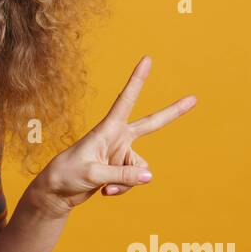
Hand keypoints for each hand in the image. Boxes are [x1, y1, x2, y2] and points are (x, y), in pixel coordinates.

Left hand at [33, 56, 195, 213]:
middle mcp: (118, 138)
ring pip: (140, 169)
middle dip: (173, 112)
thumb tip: (150, 176)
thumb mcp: (94, 174)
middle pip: (152, 123)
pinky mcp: (121, 168)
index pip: (126, 100)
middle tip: (194, 98)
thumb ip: (123, 175)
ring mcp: (121, 153)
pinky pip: (133, 180)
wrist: (56, 191)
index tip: (147, 59)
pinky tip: (106, 191)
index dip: (137, 80)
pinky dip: (122, 188)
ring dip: (126, 181)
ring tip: (105, 185)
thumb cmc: (67, 175)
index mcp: (108, 129)